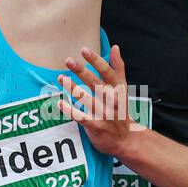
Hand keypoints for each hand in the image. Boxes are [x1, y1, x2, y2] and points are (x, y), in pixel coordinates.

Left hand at [56, 44, 143, 159]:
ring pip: (87, 99)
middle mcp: (111, 100)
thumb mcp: (122, 88)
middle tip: (68, 61)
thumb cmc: (121, 110)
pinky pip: (81, 117)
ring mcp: (104, 114)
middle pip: (95, 83)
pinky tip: (60, 103)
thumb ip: (118, 67)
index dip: (96, 60)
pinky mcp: (96, 126)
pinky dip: (70, 110)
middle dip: (82, 71)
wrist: (127, 139)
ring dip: (73, 88)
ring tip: (61, 78)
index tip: (84, 50)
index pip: (107, 72)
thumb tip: (115, 47)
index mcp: (117, 89)